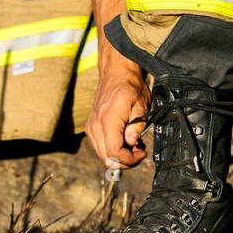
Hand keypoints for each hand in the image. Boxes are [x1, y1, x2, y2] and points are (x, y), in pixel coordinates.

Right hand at [86, 45, 150, 171]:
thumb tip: (132, 142)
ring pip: (102, 155)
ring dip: (119, 156)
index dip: (129, 159)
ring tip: (134, 144)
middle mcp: (95, 125)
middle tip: (140, 150)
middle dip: (125, 160)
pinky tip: (124, 140)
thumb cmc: (130, 86)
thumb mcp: (141, 104)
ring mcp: (91, 127)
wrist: (115, 72)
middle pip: (107, 159)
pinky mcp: (90, 127)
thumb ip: (137, 124)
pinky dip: (112, 149)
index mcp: (108, 119)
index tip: (142, 152)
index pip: (114, 152)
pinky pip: (100, 147)